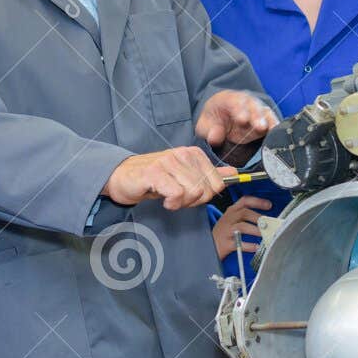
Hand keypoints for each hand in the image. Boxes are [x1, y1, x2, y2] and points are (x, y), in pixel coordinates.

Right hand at [103, 146, 235, 209]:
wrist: (123, 177)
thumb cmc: (155, 178)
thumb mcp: (185, 175)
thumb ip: (209, 174)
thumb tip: (234, 173)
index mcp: (194, 154)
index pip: (217, 183)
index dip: (206, 196)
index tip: (190, 195)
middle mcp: (183, 154)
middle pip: (206, 190)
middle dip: (193, 201)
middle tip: (177, 198)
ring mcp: (169, 161)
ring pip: (192, 192)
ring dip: (181, 203)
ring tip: (168, 197)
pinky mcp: (155, 172)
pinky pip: (176, 194)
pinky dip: (171, 203)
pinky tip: (163, 199)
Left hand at [196, 90, 277, 148]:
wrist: (222, 116)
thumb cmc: (213, 118)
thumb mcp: (205, 124)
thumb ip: (209, 130)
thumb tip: (214, 138)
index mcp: (228, 99)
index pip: (235, 102)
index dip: (240, 110)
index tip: (242, 120)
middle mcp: (245, 101)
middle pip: (253, 106)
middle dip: (257, 116)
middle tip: (260, 127)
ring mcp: (256, 109)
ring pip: (265, 112)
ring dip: (268, 122)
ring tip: (270, 131)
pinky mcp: (265, 119)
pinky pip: (272, 121)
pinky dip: (275, 127)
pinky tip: (278, 134)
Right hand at [213, 196, 271, 259]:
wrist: (208, 246)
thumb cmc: (222, 234)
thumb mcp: (230, 221)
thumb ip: (244, 217)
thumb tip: (265, 220)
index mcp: (231, 212)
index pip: (244, 201)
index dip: (257, 201)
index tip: (269, 205)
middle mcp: (228, 219)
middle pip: (244, 213)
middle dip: (258, 217)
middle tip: (270, 223)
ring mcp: (226, 231)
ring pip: (242, 226)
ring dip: (256, 230)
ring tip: (265, 235)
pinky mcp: (225, 243)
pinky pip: (239, 243)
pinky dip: (250, 246)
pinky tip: (257, 247)